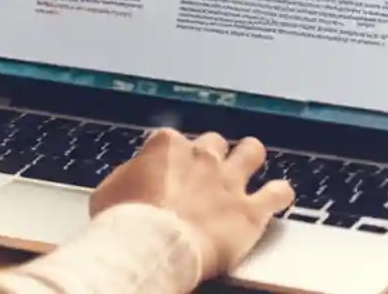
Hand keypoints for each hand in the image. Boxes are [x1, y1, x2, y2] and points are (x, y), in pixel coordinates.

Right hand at [90, 128, 293, 279]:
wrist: (151, 247)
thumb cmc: (125, 223)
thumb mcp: (109, 192)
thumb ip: (128, 177)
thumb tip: (133, 179)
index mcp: (167, 147)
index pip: (172, 140)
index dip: (170, 157)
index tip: (166, 171)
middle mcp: (202, 157)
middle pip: (214, 141)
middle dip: (212, 154)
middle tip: (207, 171)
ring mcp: (229, 181)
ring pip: (252, 151)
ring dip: (251, 157)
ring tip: (250, 163)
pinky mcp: (250, 211)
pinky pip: (278, 193)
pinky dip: (279, 194)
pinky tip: (278, 196)